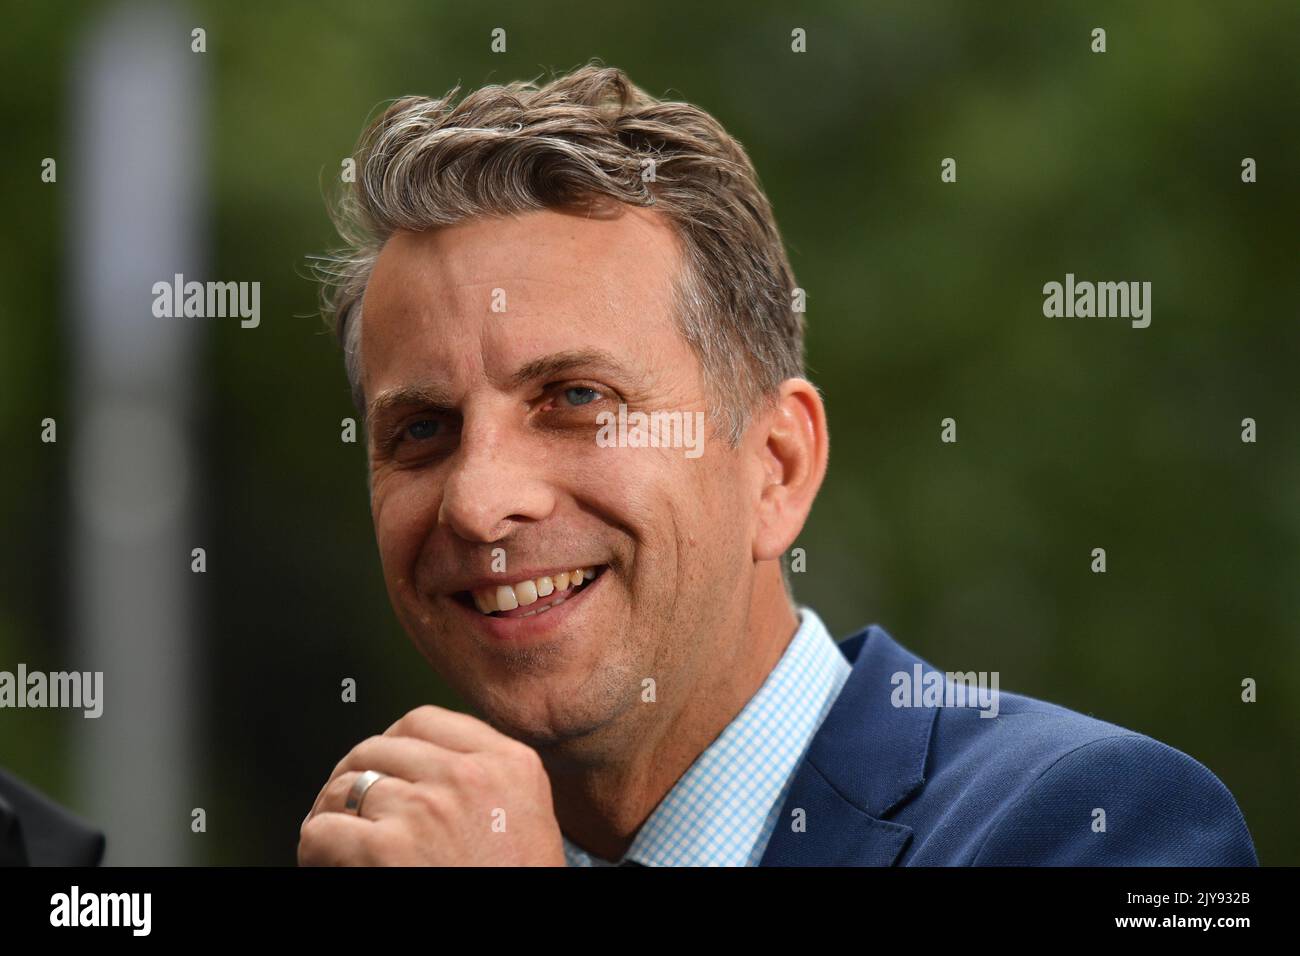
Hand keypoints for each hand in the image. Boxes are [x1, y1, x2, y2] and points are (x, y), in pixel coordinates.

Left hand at [298, 705, 565, 865]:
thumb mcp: (526, 811)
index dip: (391, 742)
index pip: (424, 722)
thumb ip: (487, 774)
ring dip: (330, 811)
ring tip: (332, 835)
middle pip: (378, 748)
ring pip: (345, 787)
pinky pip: (322, 831)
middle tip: (346, 801)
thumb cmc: (520, 878)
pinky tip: (324, 859)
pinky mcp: (387, 849)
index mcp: (507, 763)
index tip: (383, 764)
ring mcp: (425, 809)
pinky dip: (314, 847)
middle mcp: (467, 777)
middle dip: (354, 774)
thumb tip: (425, 760)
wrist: (521, 931)